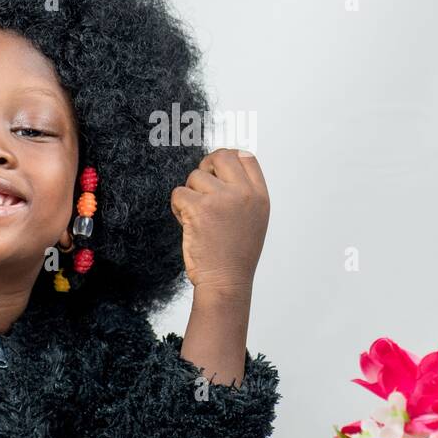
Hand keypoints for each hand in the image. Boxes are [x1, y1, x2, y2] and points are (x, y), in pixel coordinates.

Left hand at [170, 148, 269, 297]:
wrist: (226, 281)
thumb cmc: (236, 255)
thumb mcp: (253, 220)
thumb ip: (243, 194)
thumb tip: (222, 171)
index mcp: (260, 196)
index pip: (246, 157)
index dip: (228, 159)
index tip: (217, 170)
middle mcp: (244, 194)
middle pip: (221, 156)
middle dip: (206, 167)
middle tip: (200, 187)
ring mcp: (222, 199)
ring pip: (195, 176)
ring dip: (190, 194)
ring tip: (197, 217)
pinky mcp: (200, 208)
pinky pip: (179, 193)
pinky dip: (178, 207)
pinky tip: (188, 224)